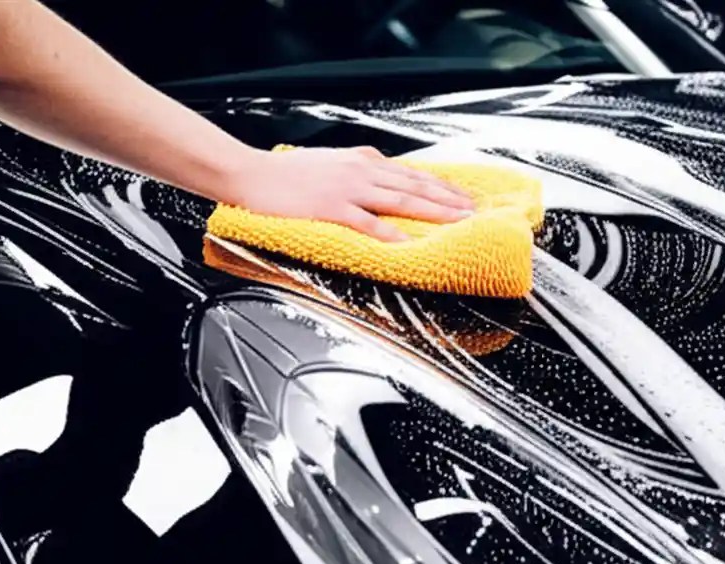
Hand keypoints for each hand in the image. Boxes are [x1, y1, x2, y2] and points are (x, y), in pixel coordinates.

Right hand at [222, 146, 474, 241]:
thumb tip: (383, 168)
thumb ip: (359, 165)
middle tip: (475, 211)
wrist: (249, 174)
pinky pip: (368, 223)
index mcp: (361, 161)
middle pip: (415, 185)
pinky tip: (410, 242)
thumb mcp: (330, 161)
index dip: (442, 185)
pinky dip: (391, 233)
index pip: (412, 173)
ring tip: (458, 222)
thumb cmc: (285, 173)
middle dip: (449, 199)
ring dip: (433, 211)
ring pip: (400, 200)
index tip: (465, 196)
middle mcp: (360, 171)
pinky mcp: (330, 208)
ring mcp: (347, 190)